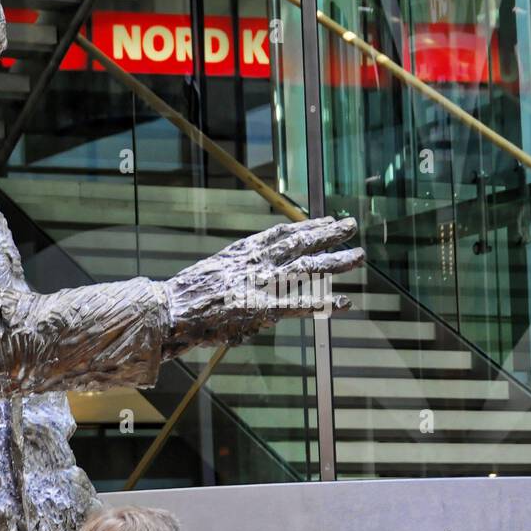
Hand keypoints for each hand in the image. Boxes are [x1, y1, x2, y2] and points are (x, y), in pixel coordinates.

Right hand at [163, 216, 363, 356]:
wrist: (171, 310)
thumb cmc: (185, 298)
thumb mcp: (211, 275)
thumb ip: (235, 274)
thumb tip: (247, 278)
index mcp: (242, 252)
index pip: (280, 233)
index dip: (305, 225)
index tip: (323, 220)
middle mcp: (256, 262)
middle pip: (299, 243)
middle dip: (327, 234)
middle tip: (350, 225)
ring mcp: (262, 284)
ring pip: (308, 267)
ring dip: (335, 261)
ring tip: (359, 255)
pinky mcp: (264, 308)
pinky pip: (302, 304)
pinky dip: (324, 303)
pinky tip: (344, 303)